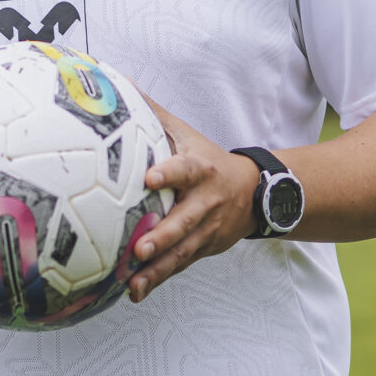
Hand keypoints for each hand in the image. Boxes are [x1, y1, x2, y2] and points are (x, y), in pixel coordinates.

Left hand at [124, 95, 262, 302]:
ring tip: (134, 281)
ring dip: (158, 268)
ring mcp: (206, 230)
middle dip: (164, 236)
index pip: (185, 169)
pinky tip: (136, 292)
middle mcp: (205, 202)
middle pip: (184, 221)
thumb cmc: (208, 159)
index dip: (170, 174)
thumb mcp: (187, 134)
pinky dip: (159, 280)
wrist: (255, 193)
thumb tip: (120, 82)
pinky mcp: (202, 249)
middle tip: (140, 248)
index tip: (150, 178)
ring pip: (182, 251)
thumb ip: (154, 113)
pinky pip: (180, 267)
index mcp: (200, 170)